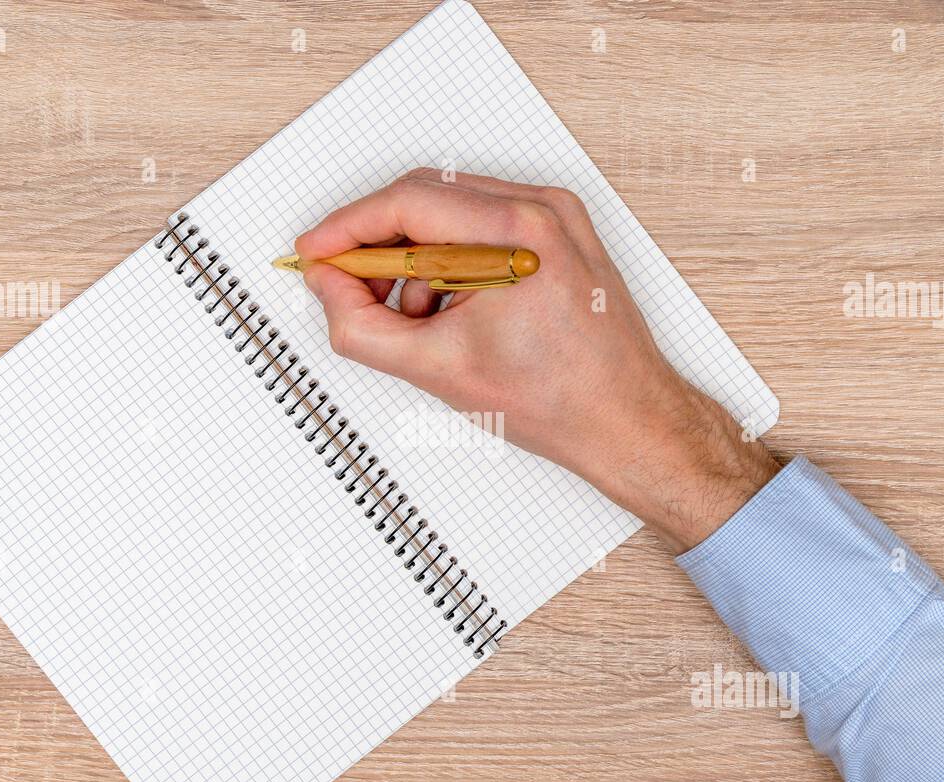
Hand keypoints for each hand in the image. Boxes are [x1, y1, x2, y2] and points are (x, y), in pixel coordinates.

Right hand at [295, 169, 779, 553]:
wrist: (626, 421)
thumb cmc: (562, 401)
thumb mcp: (438, 369)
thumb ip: (362, 325)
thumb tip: (330, 290)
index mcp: (518, 232)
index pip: (406, 202)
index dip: (347, 228)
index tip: (316, 252)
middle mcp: (543, 211)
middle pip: (427, 198)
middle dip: (379, 246)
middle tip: (350, 288)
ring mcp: (556, 219)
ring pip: (452, 213)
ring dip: (417, 261)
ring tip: (421, 320)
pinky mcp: (559, 234)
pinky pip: (483, 228)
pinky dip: (452, 265)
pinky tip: (454, 313)